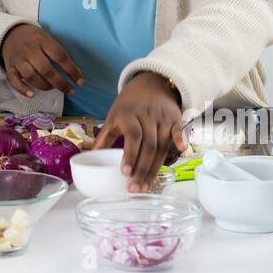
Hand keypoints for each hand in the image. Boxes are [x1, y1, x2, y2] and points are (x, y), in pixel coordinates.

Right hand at [0, 24, 83, 97]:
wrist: (10, 34)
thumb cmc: (35, 39)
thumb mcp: (50, 40)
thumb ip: (63, 54)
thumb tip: (78, 73)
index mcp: (42, 40)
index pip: (60, 56)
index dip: (71, 70)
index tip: (79, 82)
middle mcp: (30, 49)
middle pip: (46, 69)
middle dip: (60, 83)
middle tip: (70, 91)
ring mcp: (18, 59)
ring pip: (31, 76)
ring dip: (44, 86)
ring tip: (53, 88)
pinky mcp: (10, 67)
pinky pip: (13, 80)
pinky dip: (22, 89)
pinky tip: (32, 95)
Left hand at [94, 72, 186, 192]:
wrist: (150, 84)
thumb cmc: (129, 105)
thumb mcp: (113, 116)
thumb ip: (104, 137)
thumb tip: (91, 156)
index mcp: (128, 115)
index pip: (132, 136)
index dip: (130, 155)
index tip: (125, 172)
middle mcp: (147, 116)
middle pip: (148, 146)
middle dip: (142, 170)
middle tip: (135, 189)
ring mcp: (162, 118)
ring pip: (161, 146)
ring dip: (155, 168)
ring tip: (147, 187)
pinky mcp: (175, 119)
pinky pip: (178, 131)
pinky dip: (180, 140)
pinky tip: (181, 150)